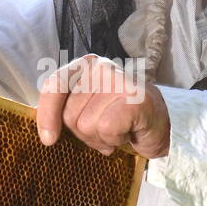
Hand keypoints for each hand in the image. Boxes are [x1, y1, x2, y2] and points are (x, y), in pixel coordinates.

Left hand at [36, 54, 169, 158]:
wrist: (161, 125)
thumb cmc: (120, 118)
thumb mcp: (87, 108)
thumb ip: (65, 110)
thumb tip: (45, 133)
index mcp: (83, 66)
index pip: (54, 87)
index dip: (47, 115)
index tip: (48, 140)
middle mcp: (99, 66)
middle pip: (69, 114)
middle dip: (83, 132)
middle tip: (104, 129)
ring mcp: (118, 79)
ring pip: (86, 125)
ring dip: (101, 138)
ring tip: (118, 131)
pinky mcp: (134, 97)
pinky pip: (106, 128)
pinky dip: (115, 139)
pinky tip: (128, 132)